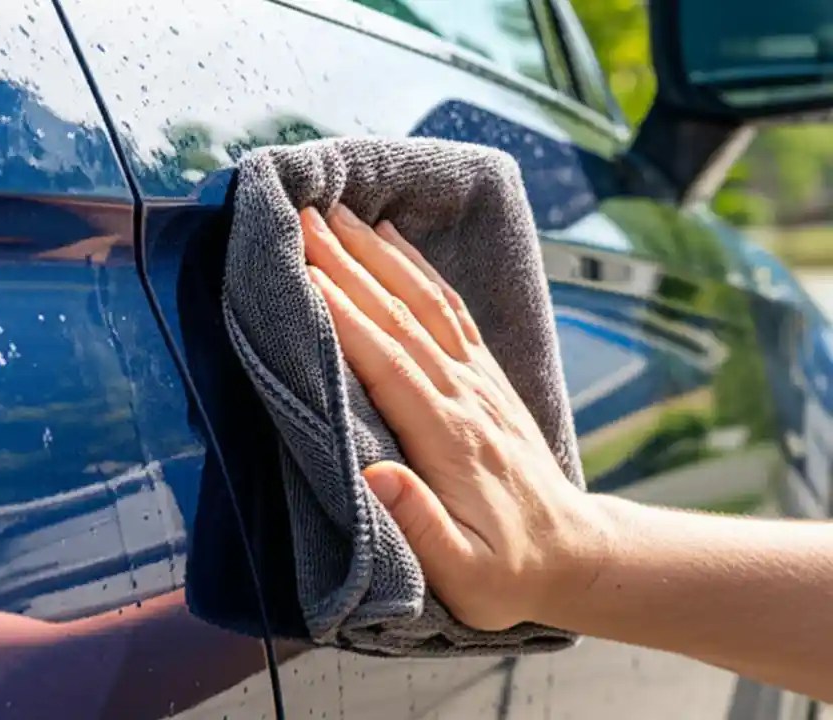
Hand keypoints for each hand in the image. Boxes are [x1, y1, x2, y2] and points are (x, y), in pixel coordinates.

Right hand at [301, 204, 611, 630]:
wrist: (574, 557)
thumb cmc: (507, 573)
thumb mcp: (465, 573)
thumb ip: (420, 524)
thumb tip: (375, 474)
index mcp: (451, 438)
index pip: (389, 362)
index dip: (345, 316)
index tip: (303, 273)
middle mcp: (466, 396)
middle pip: (400, 316)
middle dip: (349, 263)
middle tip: (303, 218)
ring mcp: (478, 380)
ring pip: (424, 300)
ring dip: (378, 253)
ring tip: (336, 212)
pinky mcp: (483, 377)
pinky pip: (449, 308)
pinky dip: (417, 267)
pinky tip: (392, 239)